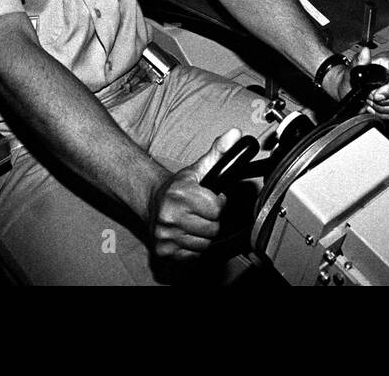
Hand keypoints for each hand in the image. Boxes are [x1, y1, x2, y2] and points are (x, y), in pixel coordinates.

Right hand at [147, 129, 242, 260]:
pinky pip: (193, 256)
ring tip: (194, 222)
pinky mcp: (163, 251)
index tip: (210, 199)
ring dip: (202, 235)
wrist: (152, 201)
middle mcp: (169, 216)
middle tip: (201, 212)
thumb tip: (236, 133)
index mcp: (180, 194)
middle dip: (211, 221)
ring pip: (204, 245)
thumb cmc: (179, 187)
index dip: (217, 204)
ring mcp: (165, 235)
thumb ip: (219, 151)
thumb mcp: (199, 168)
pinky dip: (192, 248)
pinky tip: (186, 234)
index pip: (217, 210)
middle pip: (212, 229)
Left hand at [325, 46, 388, 119]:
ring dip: (384, 108)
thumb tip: (365, 52)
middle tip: (371, 97)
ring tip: (372, 102)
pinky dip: (385, 114)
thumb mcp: (352, 70)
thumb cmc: (350, 79)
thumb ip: (359, 61)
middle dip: (385, 101)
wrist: (348, 91)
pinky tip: (375, 107)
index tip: (377, 95)